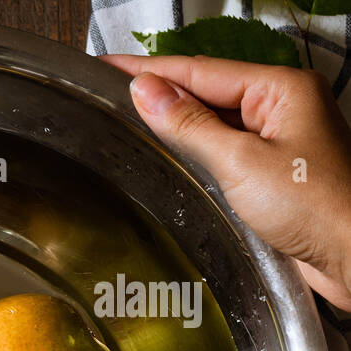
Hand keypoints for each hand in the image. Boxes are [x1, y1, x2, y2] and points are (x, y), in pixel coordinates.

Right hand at [102, 54, 350, 309]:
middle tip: (106, 94)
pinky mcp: (273, 173)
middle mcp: (282, 108)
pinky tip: (168, 157)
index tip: (106, 68)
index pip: (200, 71)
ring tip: (126, 121)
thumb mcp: (241, 162)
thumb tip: (146, 92)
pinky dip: (193, 152)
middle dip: (159, 93)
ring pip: (213, 123)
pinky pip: (223, 151)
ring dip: (174, 124)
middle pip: (206, 92)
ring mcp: (278, 140)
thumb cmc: (318, 207)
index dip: (148, 70)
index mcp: (281, 89)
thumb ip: (189, 126)